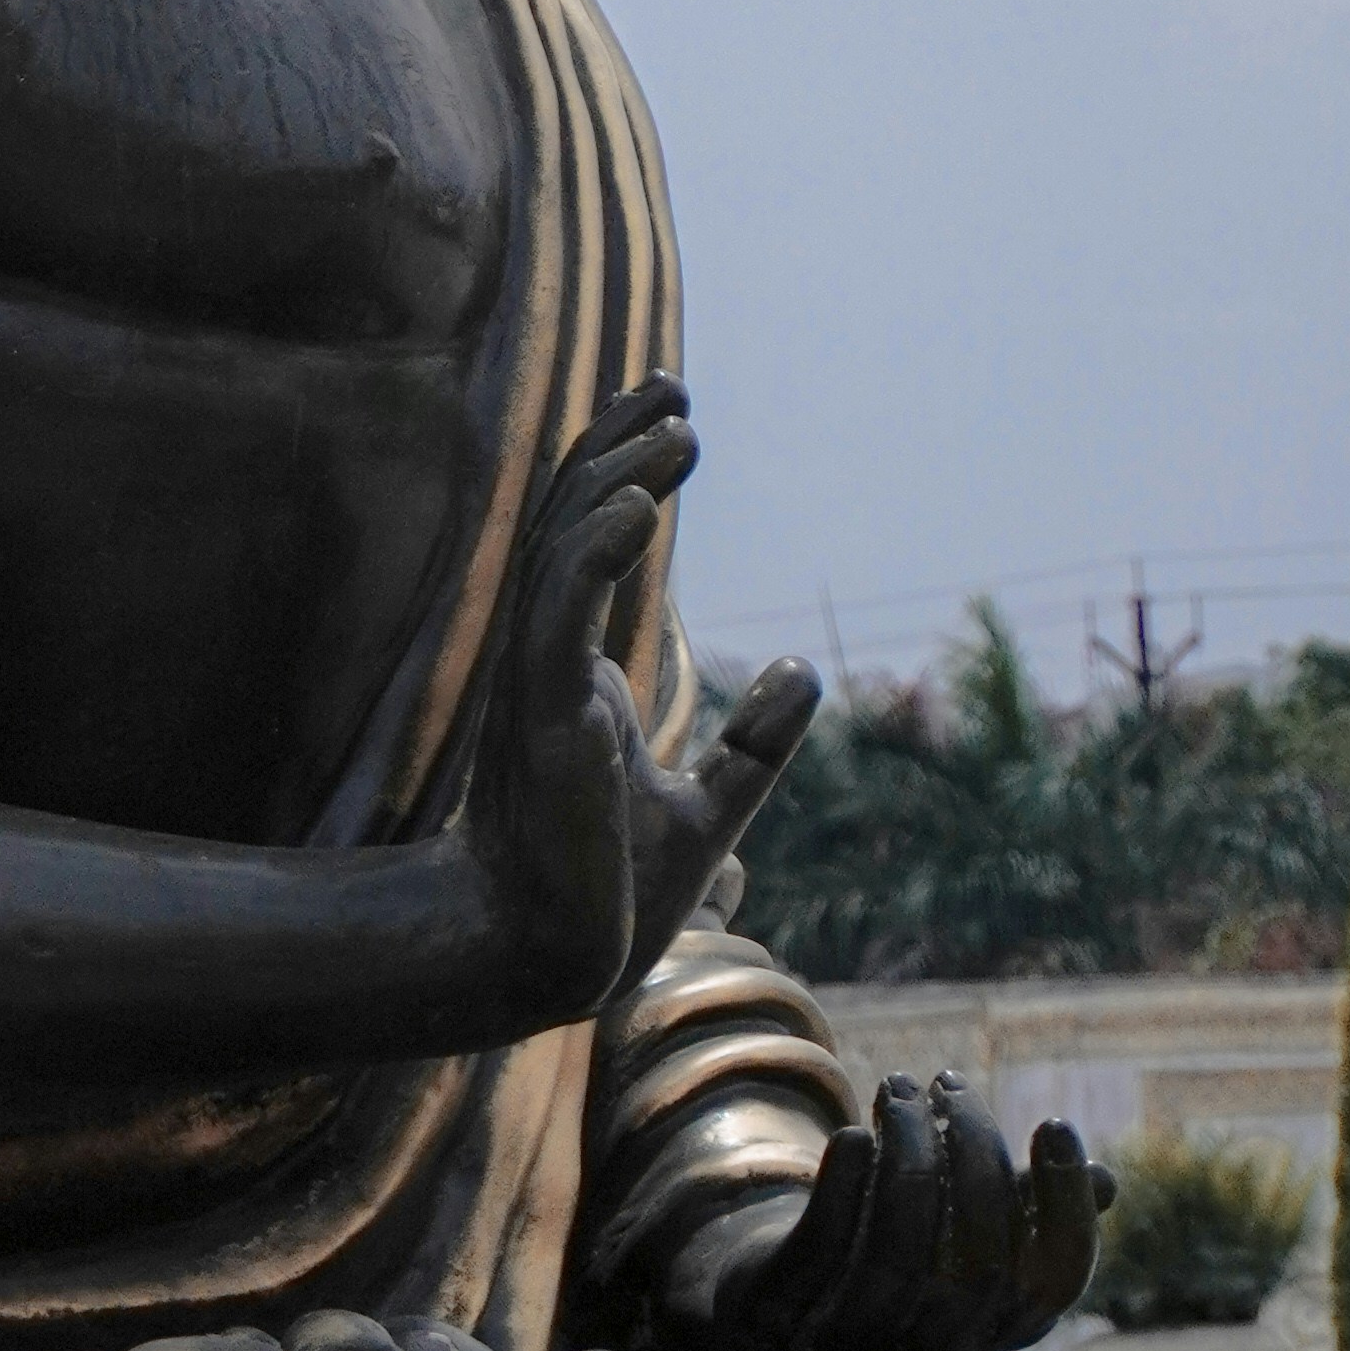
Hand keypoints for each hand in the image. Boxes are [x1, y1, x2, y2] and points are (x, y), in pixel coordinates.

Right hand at [460, 381, 820, 1025]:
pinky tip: (638, 507)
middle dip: (621, 449)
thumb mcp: (705, 806)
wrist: (549, 962)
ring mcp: (544, 683)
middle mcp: (554, 661)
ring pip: (568, 551)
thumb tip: (805, 671)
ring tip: (679, 430)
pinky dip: (595, 552)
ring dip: (619, 481)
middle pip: (577, 522)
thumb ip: (754, 745)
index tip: (673, 412)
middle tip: (675, 388)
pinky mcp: (546, 715)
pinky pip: (560, 613)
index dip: (626, 471)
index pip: (595, 545)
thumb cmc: (607, 894)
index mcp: (581, 673)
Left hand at [712, 1073, 1106, 1350]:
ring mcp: (854, 1344)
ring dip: (909, 1154)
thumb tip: (1110, 1182)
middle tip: (947, 1081)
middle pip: (980, 1261)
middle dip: (975, 1154)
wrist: (759, 1320)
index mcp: (989, 1333)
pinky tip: (854, 1131)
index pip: (1054, 1282)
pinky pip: (820, 1254)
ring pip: (901, 1256)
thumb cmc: (880, 1265)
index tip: (1053, 1122)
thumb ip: (1023, 1214)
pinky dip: (843, 1187)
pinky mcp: (779, 1316)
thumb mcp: (958, 1242)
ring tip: (896, 1086)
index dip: (1065, 1205)